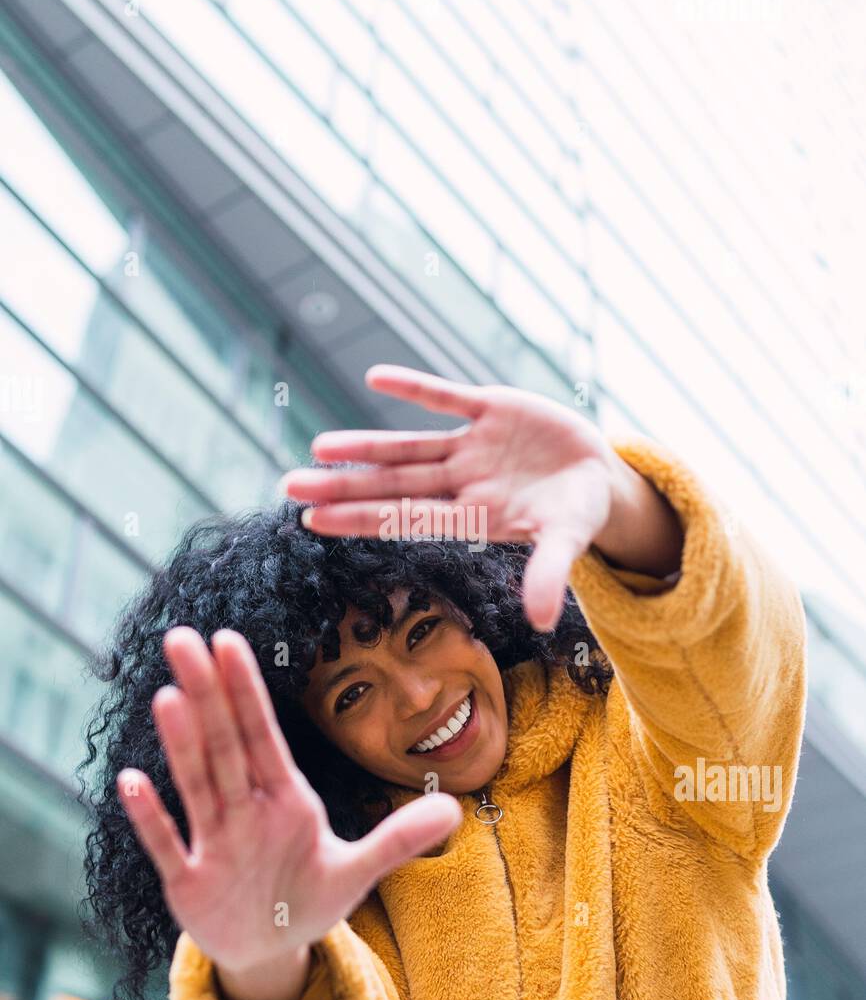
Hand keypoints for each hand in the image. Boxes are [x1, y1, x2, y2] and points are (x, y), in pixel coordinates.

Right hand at [116, 626, 463, 971]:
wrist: (267, 952)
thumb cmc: (307, 898)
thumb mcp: (357, 872)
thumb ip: (398, 840)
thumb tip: (456, 810)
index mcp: (284, 799)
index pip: (263, 735)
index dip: (246, 691)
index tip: (228, 641)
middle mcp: (245, 811)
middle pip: (225, 744)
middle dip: (207, 693)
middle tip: (183, 638)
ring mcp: (214, 845)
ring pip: (197, 785)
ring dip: (183, 744)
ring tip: (168, 695)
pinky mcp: (190, 884)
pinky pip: (168, 846)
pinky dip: (151, 819)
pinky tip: (130, 781)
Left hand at [283, 365, 619, 632]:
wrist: (597, 474)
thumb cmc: (576, 514)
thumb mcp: (567, 541)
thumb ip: (548, 573)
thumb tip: (540, 621)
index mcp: (474, 514)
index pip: (406, 518)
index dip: (361, 518)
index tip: (314, 520)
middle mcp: (461, 480)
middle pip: (392, 484)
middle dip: (344, 485)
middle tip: (289, 485)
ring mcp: (472, 444)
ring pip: (408, 445)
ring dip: (365, 446)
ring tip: (318, 446)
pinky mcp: (491, 407)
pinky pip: (445, 395)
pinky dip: (414, 386)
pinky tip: (376, 377)